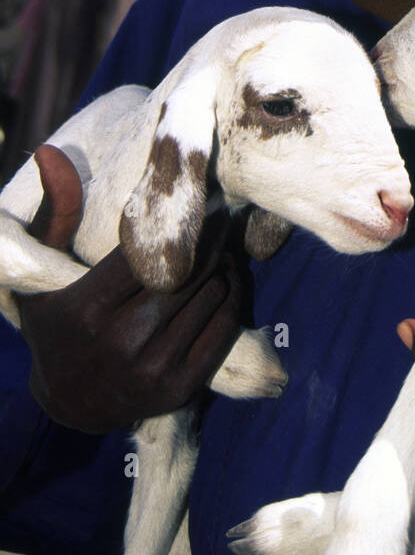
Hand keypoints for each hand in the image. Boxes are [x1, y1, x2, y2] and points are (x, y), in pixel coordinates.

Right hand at [17, 145, 243, 433]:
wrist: (71, 403)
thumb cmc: (57, 323)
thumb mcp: (43, 274)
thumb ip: (54, 213)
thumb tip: (49, 151)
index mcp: (86, 309)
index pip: (147, 252)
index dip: (176, 222)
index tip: (195, 197)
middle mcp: (120, 343)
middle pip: (187, 272)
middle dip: (210, 237)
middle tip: (222, 212)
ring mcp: (152, 370)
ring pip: (211, 294)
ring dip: (224, 264)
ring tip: (224, 243)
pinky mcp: (180, 388)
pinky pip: (224, 326)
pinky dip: (232, 295)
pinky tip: (226, 277)